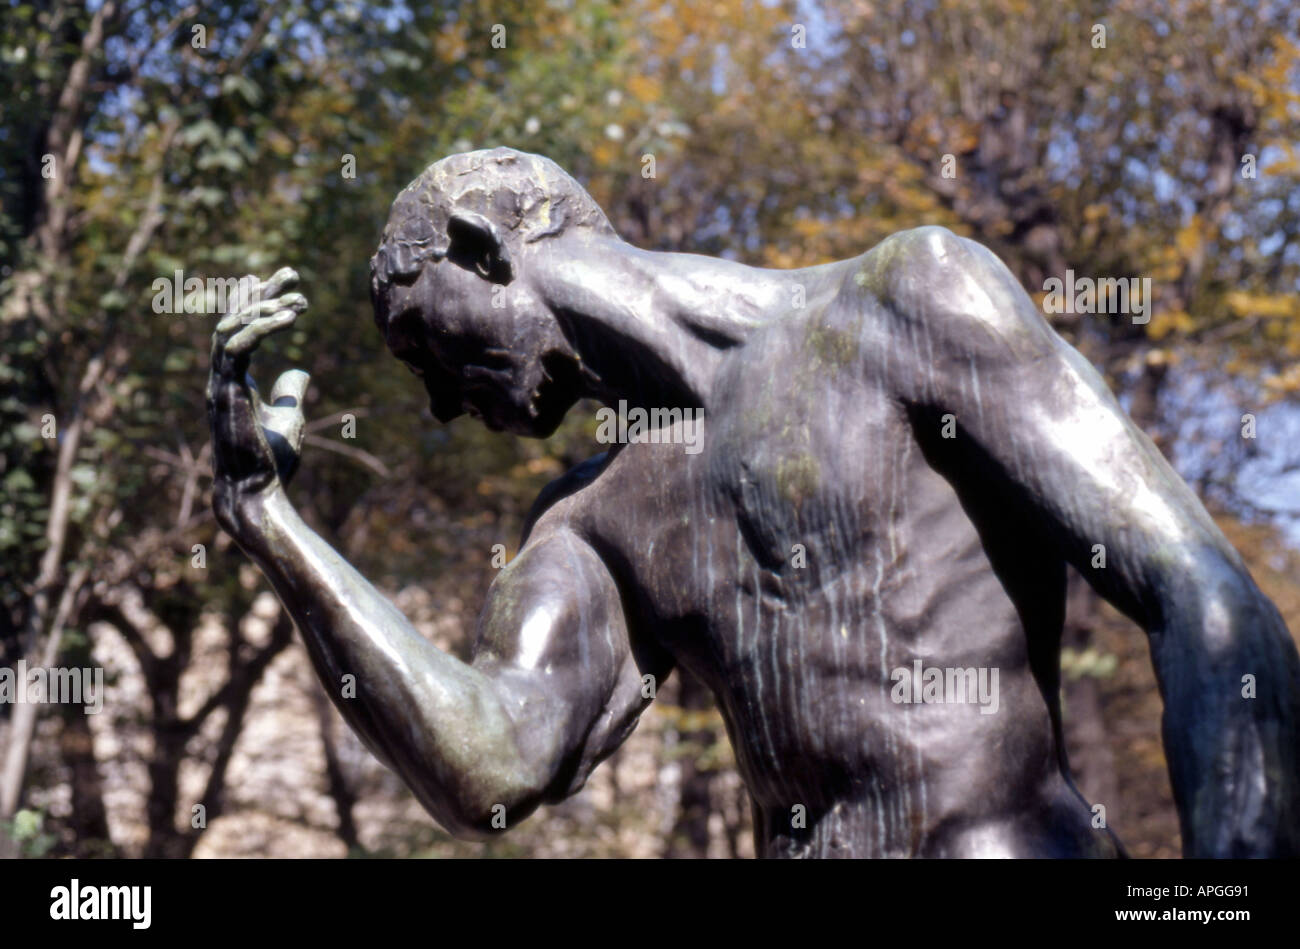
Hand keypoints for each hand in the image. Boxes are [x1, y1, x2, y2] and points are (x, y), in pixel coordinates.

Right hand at [207, 267, 309, 535]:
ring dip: (263, 308)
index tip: (283, 279)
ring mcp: (219, 385)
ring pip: (229, 330)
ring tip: (298, 301)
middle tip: (292, 273)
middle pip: (232, 321)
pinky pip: (236, 348)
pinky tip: (288, 316)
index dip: (258, 300)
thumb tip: (300, 372)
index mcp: (232, 381)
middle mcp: (220, 379)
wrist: (256, 491)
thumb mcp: (289, 418)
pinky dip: (261, 327)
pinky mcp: (225, 393)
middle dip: (260, 293)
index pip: (240, 329)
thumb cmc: (271, 461)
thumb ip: (290, 392)